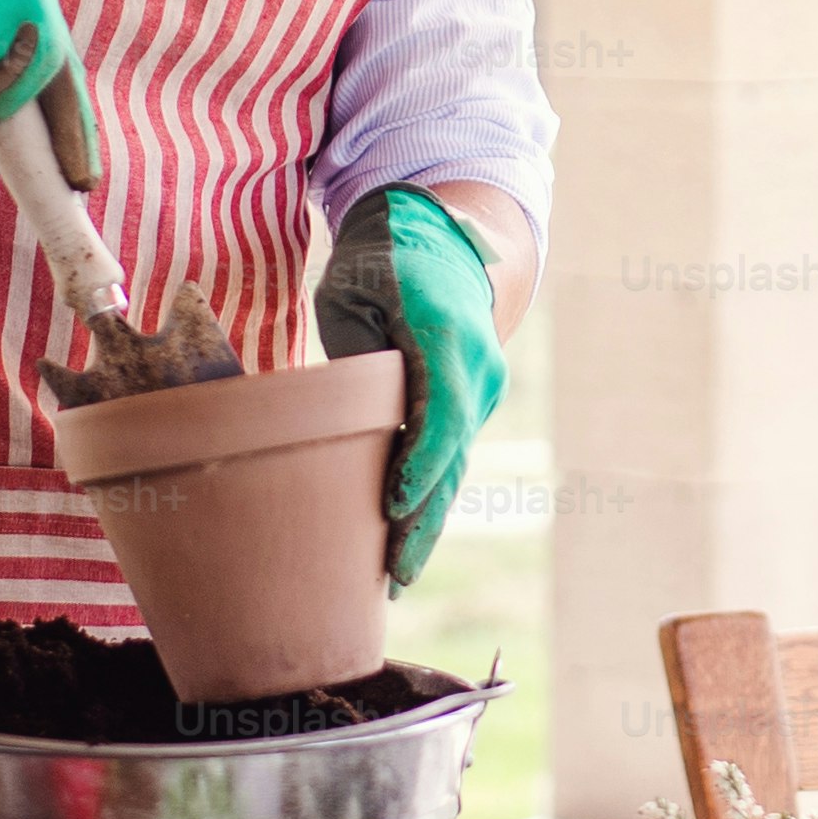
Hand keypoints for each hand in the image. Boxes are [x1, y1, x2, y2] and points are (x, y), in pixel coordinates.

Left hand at [314, 186, 504, 587]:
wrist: (446, 241)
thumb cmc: (384, 260)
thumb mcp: (352, 288)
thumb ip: (351, 347)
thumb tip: (339, 409)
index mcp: (448, 338)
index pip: (441, 413)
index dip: (420, 464)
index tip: (392, 505)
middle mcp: (476, 372)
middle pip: (451, 458)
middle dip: (424, 519)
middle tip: (396, 576)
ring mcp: (479, 392)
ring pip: (453, 467)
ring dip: (428, 522)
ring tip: (399, 577)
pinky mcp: (468, 406)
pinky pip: (449, 459)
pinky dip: (430, 500)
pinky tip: (407, 542)